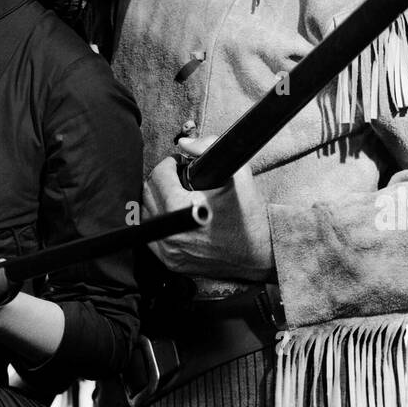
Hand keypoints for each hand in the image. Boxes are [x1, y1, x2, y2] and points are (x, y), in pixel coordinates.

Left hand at [143, 135, 275, 280]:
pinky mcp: (172, 263)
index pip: (158, 177)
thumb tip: (184, 143)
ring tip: (175, 195)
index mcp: (182, 210)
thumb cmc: (249, 215)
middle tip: (177, 177)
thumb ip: (208, 149)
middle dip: (160, 180)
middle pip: (147, 194)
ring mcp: (169, 251)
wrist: (260, 251)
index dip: (168, 164)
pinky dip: (158, 222)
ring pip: (146, 215)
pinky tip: (173, 216)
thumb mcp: (236, 173)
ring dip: (157, 200)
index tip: (178, 163)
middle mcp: (171, 233)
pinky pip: (151, 237)